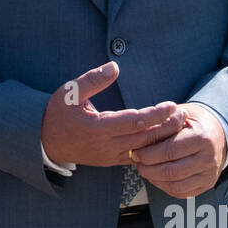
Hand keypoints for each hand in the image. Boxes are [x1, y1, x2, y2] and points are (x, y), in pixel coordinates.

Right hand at [41, 62, 182, 167]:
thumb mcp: (69, 92)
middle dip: (166, 127)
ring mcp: (110, 156)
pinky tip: (165, 138)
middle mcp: (106, 146)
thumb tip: (115, 66)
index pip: (134, 122)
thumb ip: (93, 80)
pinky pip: (137, 157)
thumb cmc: (57, 113)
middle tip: (183, 114)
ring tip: (178, 124)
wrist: (45, 141)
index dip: (155, 114)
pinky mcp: (111, 161)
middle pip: (144, 139)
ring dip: (163, 139)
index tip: (171, 105)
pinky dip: (153, 148)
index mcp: (97, 128)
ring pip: (143, 151)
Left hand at [131, 103, 227, 198]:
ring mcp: (209, 174)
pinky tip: (156, 177)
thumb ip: (159, 125)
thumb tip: (138, 137)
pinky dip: (164, 187)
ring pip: (175, 185)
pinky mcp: (206, 184)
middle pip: (171, 171)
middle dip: (148, 169)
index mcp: (202, 138)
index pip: (169, 151)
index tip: (136, 152)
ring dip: (154, 179)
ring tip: (144, 169)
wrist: (216, 131)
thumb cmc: (193, 122)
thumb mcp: (177, 115)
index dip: (148, 154)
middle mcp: (208, 158)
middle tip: (137, 162)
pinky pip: (181, 193)